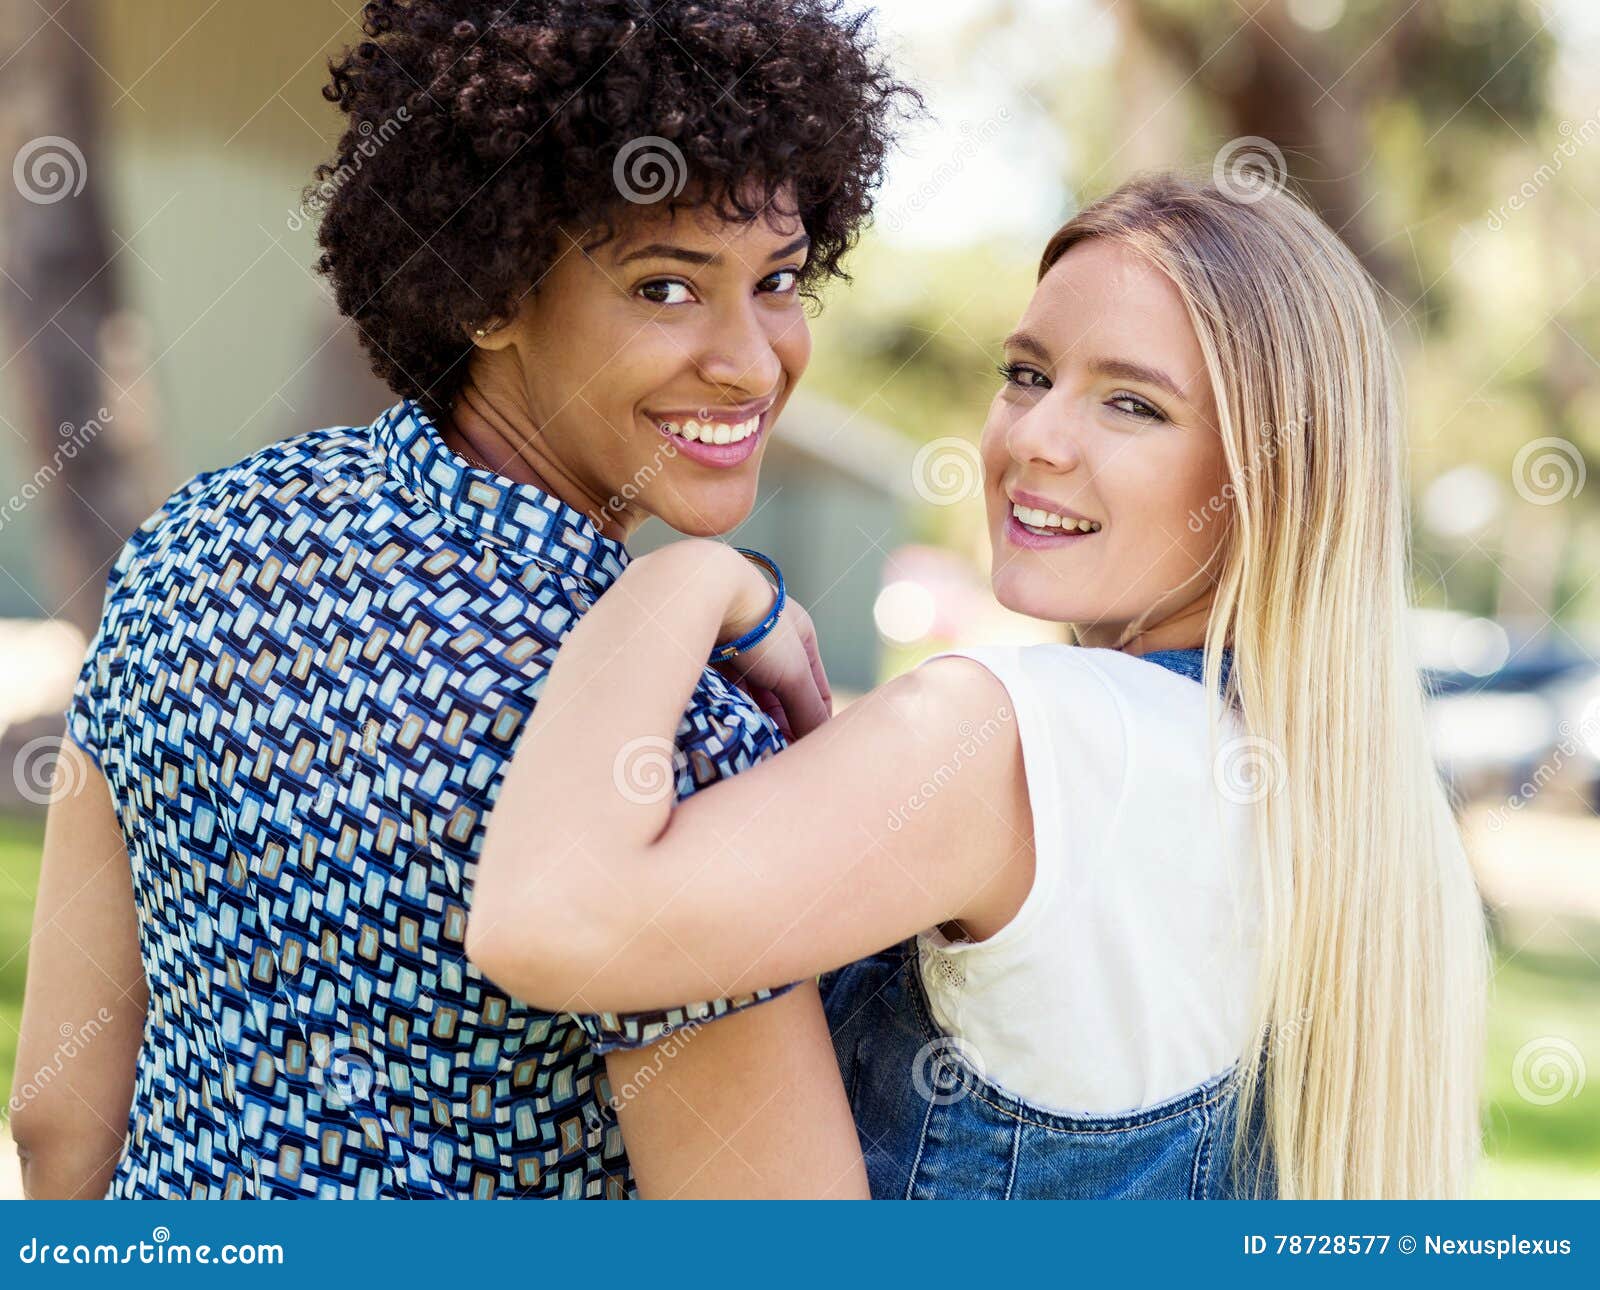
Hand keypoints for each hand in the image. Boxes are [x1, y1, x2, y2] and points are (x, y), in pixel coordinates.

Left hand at [638, 541, 833, 740]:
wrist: (703, 593)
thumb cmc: (758, 630)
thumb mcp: (793, 673)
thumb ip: (807, 709)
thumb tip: (817, 743)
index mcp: (800, 635)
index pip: (817, 690)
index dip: (813, 722)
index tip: (805, 752)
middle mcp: (770, 637)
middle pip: (781, 693)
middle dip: (780, 723)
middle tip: (775, 755)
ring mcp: (738, 643)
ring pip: (751, 691)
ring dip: (753, 717)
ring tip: (749, 747)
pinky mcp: (709, 650)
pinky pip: (724, 687)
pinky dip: (729, 707)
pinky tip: (725, 726)